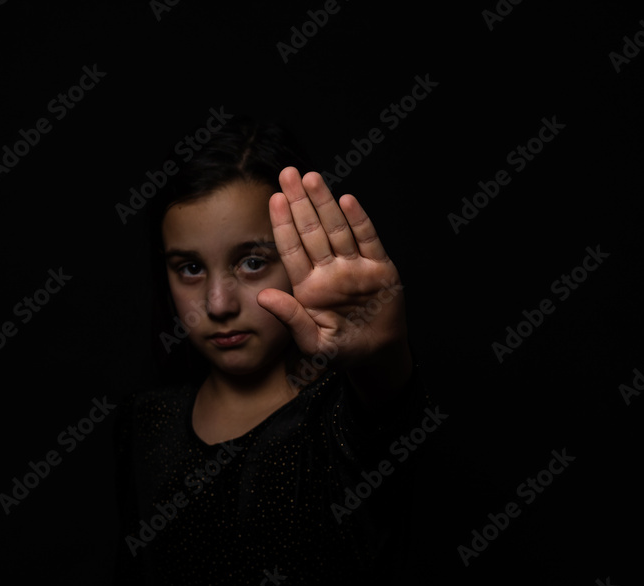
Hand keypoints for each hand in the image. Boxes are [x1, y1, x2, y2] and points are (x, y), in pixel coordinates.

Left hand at [256, 167, 407, 370]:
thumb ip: (290, 318)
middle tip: (288, 174)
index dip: (283, 224)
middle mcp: (330, 270)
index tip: (274, 199)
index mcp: (309, 286)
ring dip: (325, 203)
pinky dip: (358, 220)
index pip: (292, 249)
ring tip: (311, 178)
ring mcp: (355, 267)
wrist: (378, 354)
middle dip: (300, 202)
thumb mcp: (313, 342)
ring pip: (337, 229)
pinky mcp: (380, 268)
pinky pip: (368, 240)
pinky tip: (347, 201)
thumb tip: (264, 295)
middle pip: (312, 230)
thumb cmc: (343, 350)